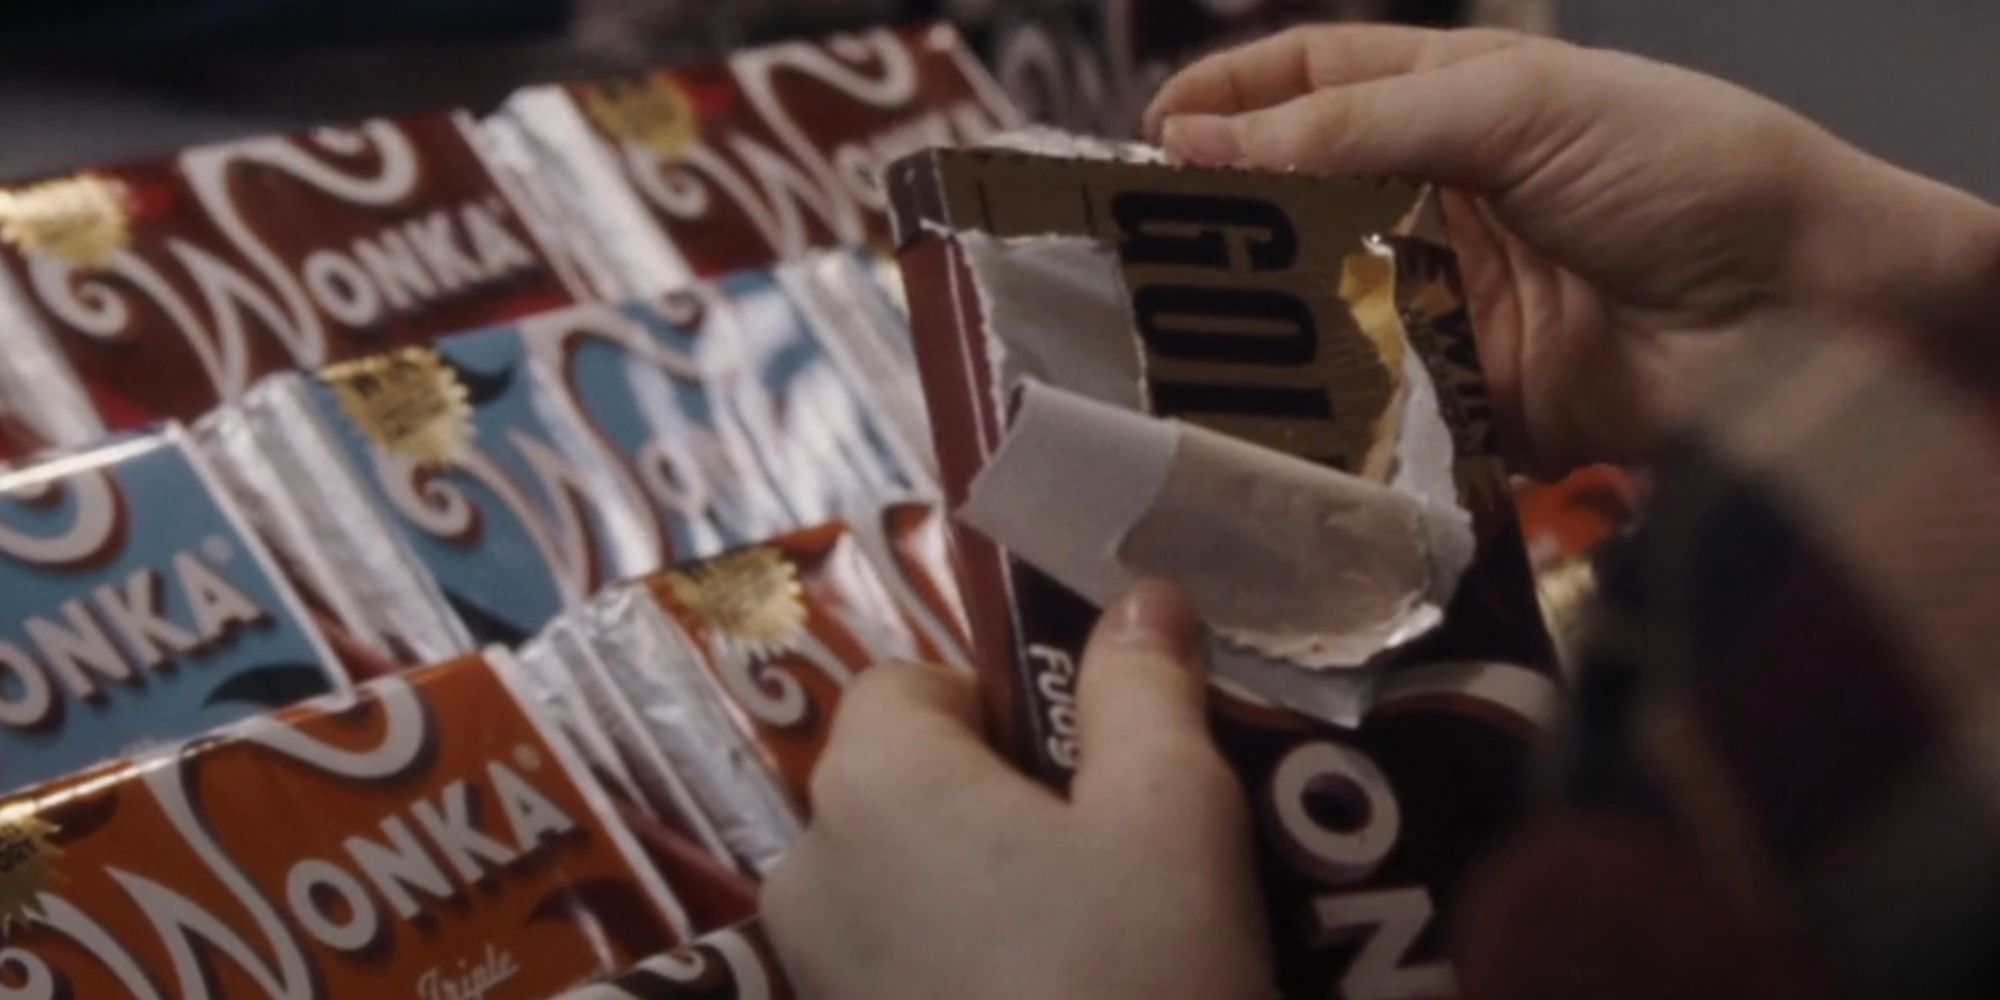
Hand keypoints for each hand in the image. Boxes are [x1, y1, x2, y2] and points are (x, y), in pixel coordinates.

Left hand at [762, 581, 1271, 999]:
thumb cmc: (1134, 980)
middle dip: (1002, 801)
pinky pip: (899, 967)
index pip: (910, 682)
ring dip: (984, 890)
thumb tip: (1140, 597)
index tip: (1092, 770)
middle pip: (904, 783)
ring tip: (1100, 946)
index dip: (1005, 702)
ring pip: (903, 883)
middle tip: (1116, 859)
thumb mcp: (1174, 815)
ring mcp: (814, 975)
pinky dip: (961, 967)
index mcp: (874, 780)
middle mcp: (810, 868)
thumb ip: (1145, 689)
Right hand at [1146, 25, 1999, 473]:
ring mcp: (1458, 305)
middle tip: (1132, 255)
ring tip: (1170, 342)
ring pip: (1328, 313)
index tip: (1146, 138)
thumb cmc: (1686, 169)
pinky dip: (1326, 417)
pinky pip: (1380, 409)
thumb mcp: (1519, 110)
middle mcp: (1449, 202)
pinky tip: (1262, 423)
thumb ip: (1357, 130)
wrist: (1807, 316)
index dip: (1231, 100)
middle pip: (1305, 206)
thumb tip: (1203, 142)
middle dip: (1221, 227)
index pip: (1318, 83)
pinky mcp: (1473, 402)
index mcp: (1461, 105)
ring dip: (1259, 329)